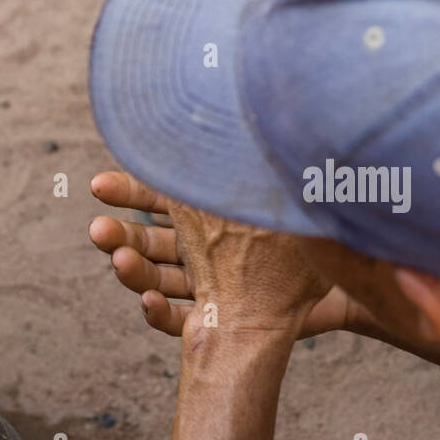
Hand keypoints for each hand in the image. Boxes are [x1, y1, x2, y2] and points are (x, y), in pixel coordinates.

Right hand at [90, 171, 337, 344]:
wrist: (343, 290)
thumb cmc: (315, 236)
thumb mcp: (282, 199)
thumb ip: (255, 171)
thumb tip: (240, 118)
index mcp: (209, 217)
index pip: (159, 199)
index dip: (127, 192)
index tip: (97, 185)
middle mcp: (198, 251)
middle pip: (146, 241)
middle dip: (118, 234)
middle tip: (96, 230)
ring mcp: (202, 287)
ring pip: (153, 279)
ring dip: (131, 271)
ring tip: (119, 263)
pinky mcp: (214, 321)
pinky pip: (176, 321)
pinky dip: (159, 315)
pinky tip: (150, 306)